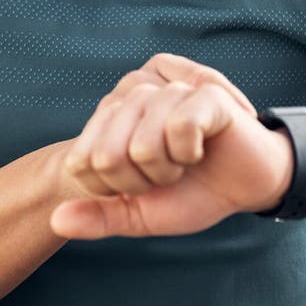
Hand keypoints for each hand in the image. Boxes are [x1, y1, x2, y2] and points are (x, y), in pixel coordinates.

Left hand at [50, 54, 292, 239]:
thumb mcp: (141, 213)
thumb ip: (100, 215)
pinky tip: (204, 145)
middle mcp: (135, 92)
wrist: (247, 185)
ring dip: (170, 169)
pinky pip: (179, 127)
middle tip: (169, 173)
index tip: (142, 184)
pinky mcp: (204, 90)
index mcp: (113, 116)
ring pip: (144, 144)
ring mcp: (169, 87)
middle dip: (143, 182)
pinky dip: (191, 152)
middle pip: (109, 154)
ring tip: (188, 159)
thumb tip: (58, 218)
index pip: (83, 162)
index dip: (115, 190)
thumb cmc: (193, 192)